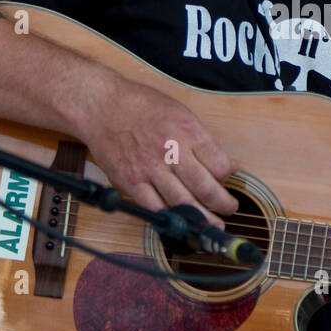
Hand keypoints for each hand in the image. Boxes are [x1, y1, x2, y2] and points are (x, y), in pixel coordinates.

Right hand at [82, 72, 238, 227]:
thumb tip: (229, 165)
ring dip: (203, 219)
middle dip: (223, 204)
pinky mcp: (131, 182)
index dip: (229, 177)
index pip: (221, 165)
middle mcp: (172, 151)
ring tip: (213, 225)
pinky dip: (171, 219)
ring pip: (184, 204)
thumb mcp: (181, 113)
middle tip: (229, 209)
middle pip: (206, 188)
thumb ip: (205, 141)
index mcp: (188, 131)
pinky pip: (156, 208)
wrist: (101, 106)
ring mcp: (150, 169)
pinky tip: (182, 223)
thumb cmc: (142, 106)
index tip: (229, 181)